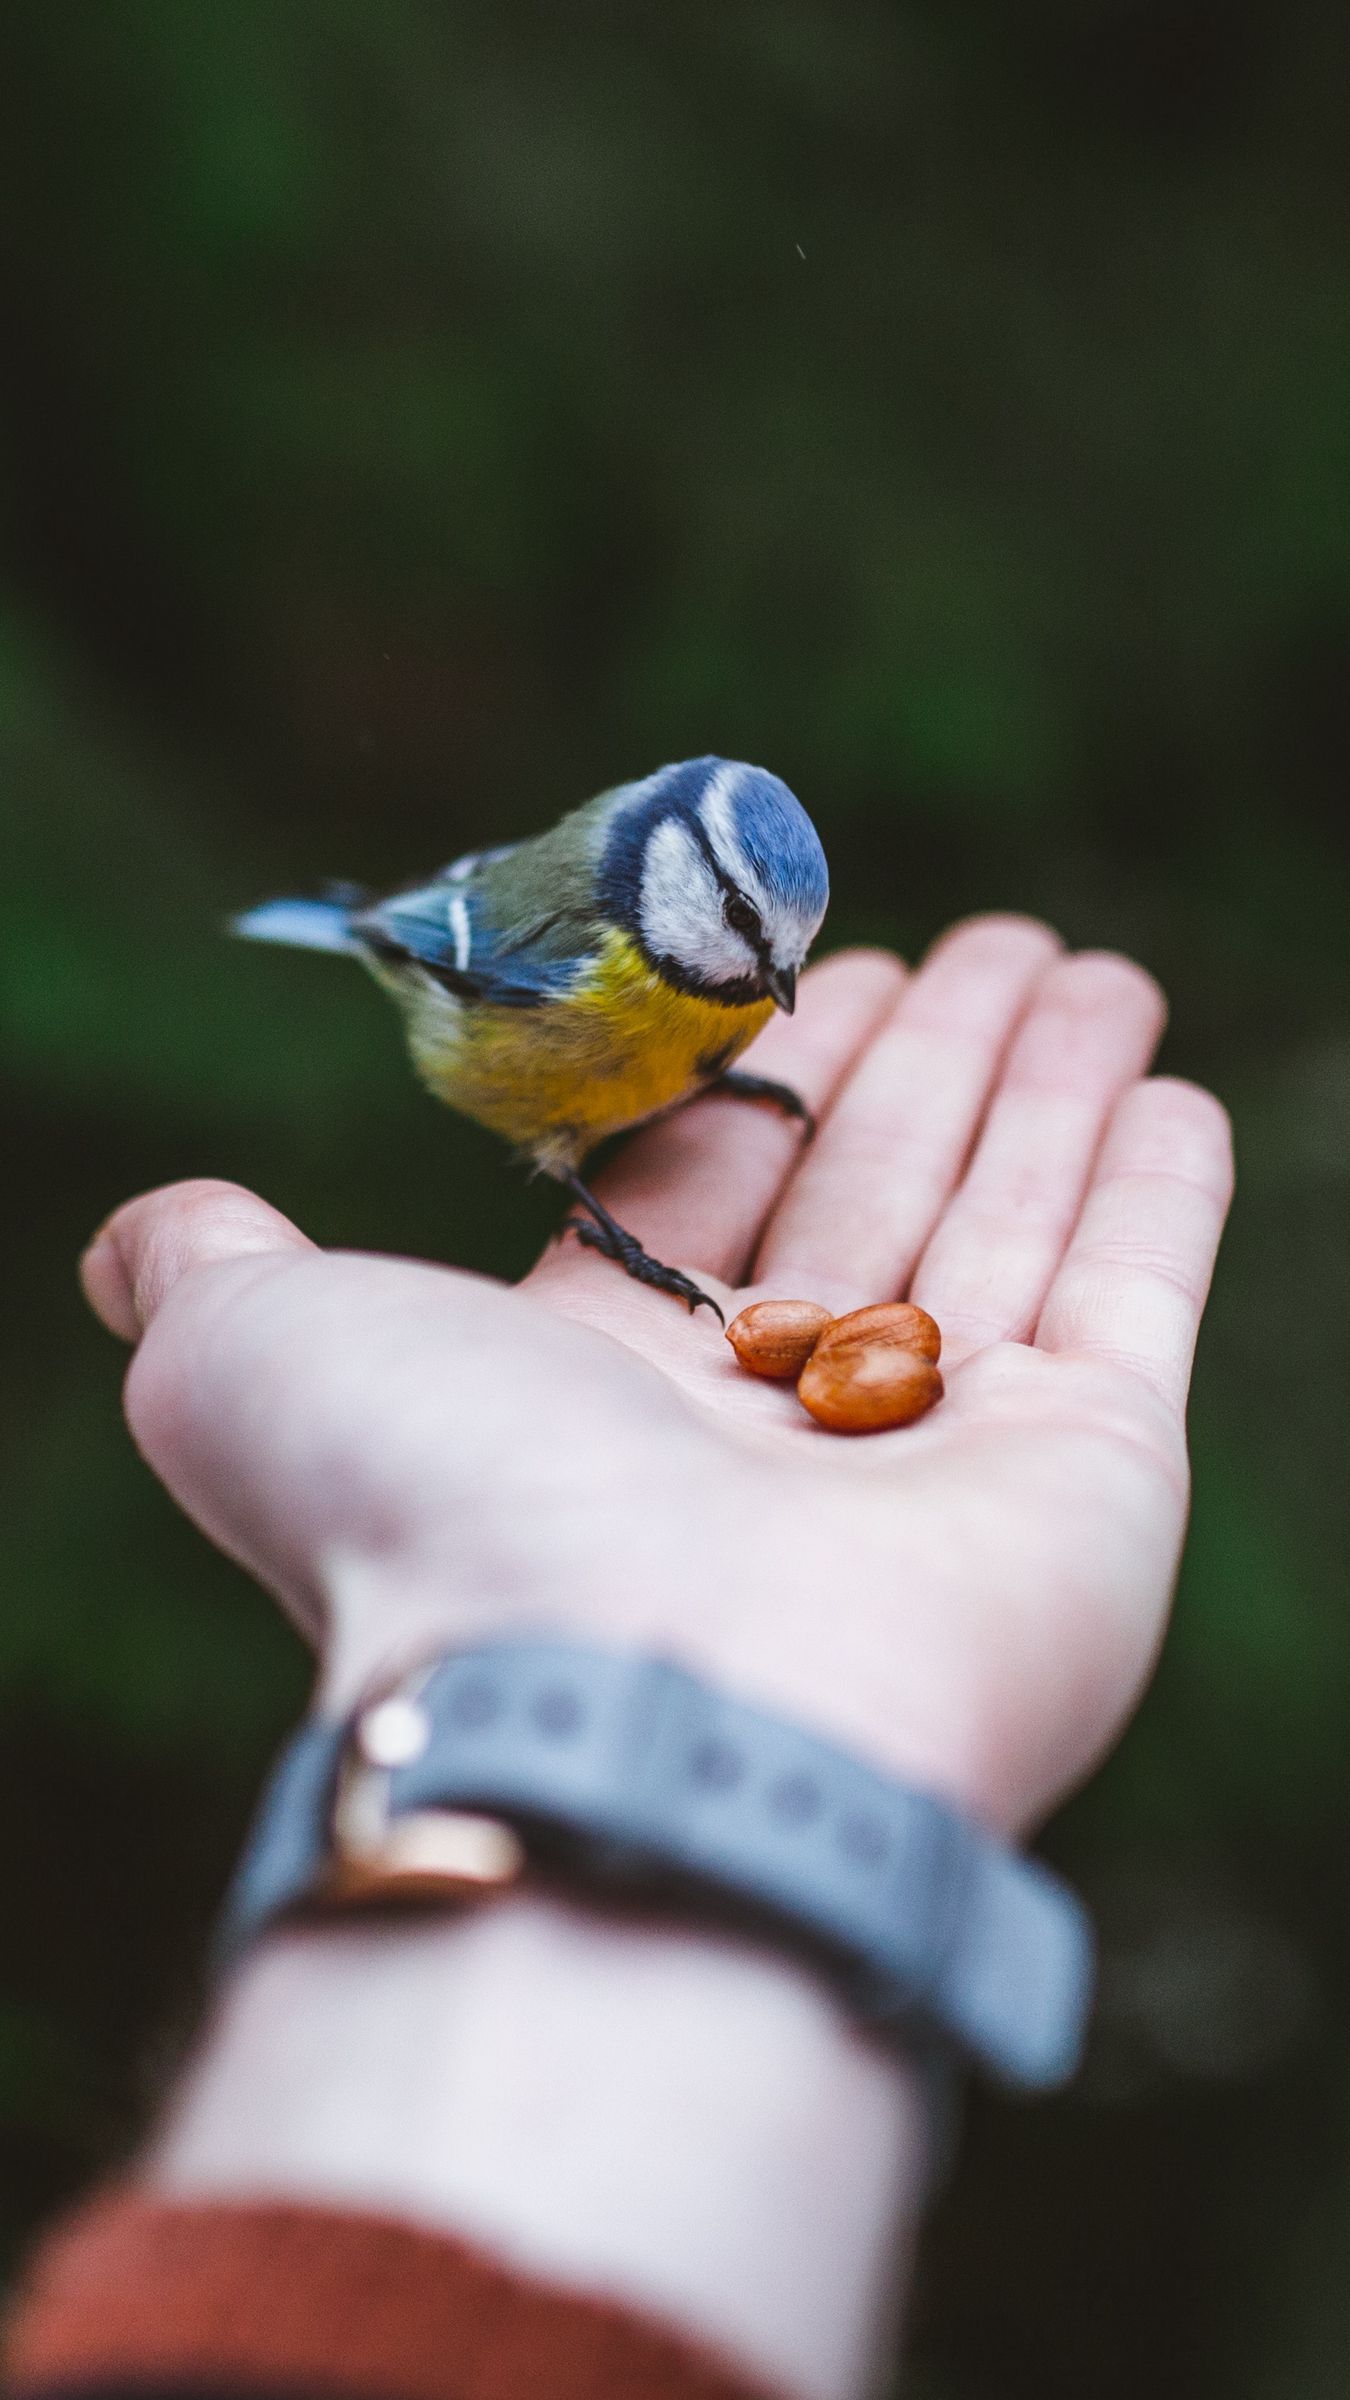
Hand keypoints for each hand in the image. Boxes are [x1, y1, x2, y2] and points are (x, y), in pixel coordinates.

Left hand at [82, 916, 1231, 1835]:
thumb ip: (213, 1266)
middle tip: (996, 939)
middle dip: (934, 1061)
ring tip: (1093, 966)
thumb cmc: (436, 1508)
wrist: (625, 1701)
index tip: (829, 966)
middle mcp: (778, 1431)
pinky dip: (1155, 1197)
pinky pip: (1131, 1302)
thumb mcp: (254, 1351)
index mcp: (610, 1387)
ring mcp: (945, 1461)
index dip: (775, 1074)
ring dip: (1051, 1090)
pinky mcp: (1091, 1483)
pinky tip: (1163, 1086)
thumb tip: (132, 1235)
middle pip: (876, 1193)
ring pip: (1007, 1228)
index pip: (719, 1191)